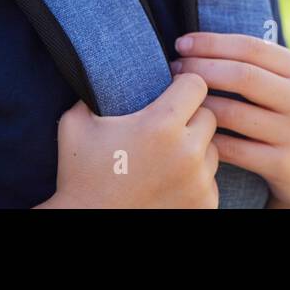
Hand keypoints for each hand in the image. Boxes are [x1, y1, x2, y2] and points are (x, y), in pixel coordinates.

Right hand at [49, 72, 220, 207]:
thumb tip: (101, 65)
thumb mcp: (76, 122)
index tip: (172, 91)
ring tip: (166, 157)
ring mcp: (198, 182)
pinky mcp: (204, 205)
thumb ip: (94, 90)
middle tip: (168, 127)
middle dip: (191, 117)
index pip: (197, 84)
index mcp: (160, 124)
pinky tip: (170, 181)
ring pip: (212, 149)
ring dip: (196, 148)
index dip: (183, 84)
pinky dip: (196, 179)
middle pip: (209, 115)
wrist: (86, 223)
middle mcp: (187, 151)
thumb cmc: (79, 174)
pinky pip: (211, 180)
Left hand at [171, 32, 289, 208]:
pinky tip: (190, 132)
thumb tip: (195, 42)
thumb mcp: (282, 86)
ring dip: (199, 105)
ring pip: (234, 114)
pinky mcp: (283, 164)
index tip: (180, 43)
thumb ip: (253, 64)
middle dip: (201, 69)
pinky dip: (207, 139)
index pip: (251, 47)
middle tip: (174, 70)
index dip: (212, 42)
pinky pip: (233, 149)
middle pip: (242, 76)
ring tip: (177, 100)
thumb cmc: (282, 117)